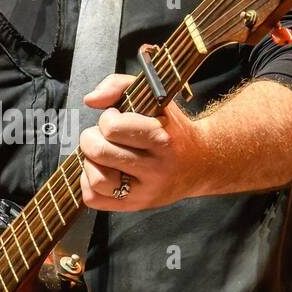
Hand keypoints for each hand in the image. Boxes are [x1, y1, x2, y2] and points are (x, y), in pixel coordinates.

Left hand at [78, 72, 208, 211]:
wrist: (202, 163)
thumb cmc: (172, 128)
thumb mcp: (154, 97)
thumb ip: (118, 85)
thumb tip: (90, 100)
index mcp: (161, 137)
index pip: (112, 128)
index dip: (107, 119)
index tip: (116, 118)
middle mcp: (155, 168)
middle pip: (100, 152)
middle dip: (91, 139)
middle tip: (102, 137)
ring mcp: (146, 191)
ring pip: (96, 180)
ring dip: (90, 163)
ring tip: (102, 156)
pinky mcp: (136, 206)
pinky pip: (94, 199)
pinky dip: (89, 183)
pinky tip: (102, 171)